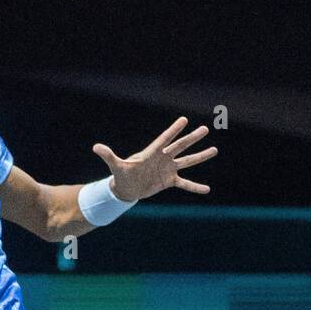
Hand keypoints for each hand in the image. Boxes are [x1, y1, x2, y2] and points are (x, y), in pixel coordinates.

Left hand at [92, 116, 217, 202]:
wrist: (127, 188)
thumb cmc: (122, 175)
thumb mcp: (116, 166)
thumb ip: (108, 156)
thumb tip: (95, 147)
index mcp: (152, 152)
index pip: (164, 139)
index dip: (173, 130)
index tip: (184, 119)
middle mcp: (163, 158)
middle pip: (180, 146)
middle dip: (192, 138)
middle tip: (205, 128)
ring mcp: (168, 169)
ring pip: (187, 161)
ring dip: (200, 156)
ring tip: (214, 149)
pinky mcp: (169, 180)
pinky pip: (185, 184)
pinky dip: (195, 187)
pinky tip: (206, 189)